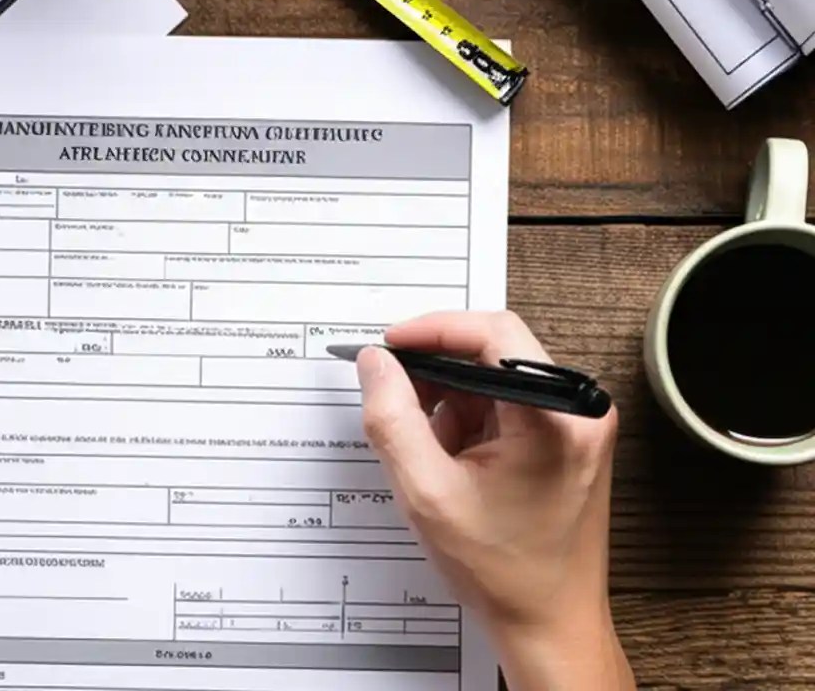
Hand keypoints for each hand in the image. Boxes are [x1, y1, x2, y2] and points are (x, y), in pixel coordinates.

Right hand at [356, 311, 633, 690]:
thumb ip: (392, 418)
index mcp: (555, 415)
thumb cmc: (505, 572)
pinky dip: (468, 427)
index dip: (432, 330)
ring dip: (450, 408)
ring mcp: (575, 426)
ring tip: (435, 461)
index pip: (492, 331)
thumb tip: (375, 365)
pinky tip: (454, 468)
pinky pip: (504, 408)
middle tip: (398, 409)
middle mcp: (577, 411)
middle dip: (436, 379)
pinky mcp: (566, 440)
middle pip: (491, 354)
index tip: (390, 345)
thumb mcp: (427, 492)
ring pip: (493, 382)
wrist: (548, 623)